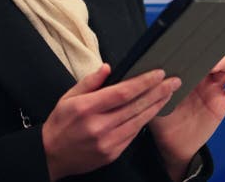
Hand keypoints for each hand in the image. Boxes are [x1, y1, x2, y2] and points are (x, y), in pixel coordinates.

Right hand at [42, 64, 181, 180]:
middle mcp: (99, 126)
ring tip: (169, 94)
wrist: (51, 156)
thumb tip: (108, 67)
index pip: (122, 92)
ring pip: (139, 121)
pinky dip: (144, 121)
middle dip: (158, 92)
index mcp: (87, 108)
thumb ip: (89, 82)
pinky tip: (153, 110)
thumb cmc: (60, 124)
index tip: (158, 73)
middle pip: (136, 106)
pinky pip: (133, 134)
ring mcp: (107, 142)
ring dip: (156, 106)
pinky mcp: (112, 154)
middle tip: (174, 82)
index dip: (143, 82)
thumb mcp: (67, 97)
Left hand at [149, 56, 224, 180]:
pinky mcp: (222, 102)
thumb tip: (155, 74)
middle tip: (207, 60)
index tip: (194, 51)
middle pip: (212, 58)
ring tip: (219, 68)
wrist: (174, 144)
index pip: (194, 56)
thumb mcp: (155, 101)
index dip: (196, 51)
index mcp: (184, 75)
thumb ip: (156, 88)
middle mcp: (199, 79)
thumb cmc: (161, 121)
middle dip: (212, 54)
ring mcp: (212, 89)